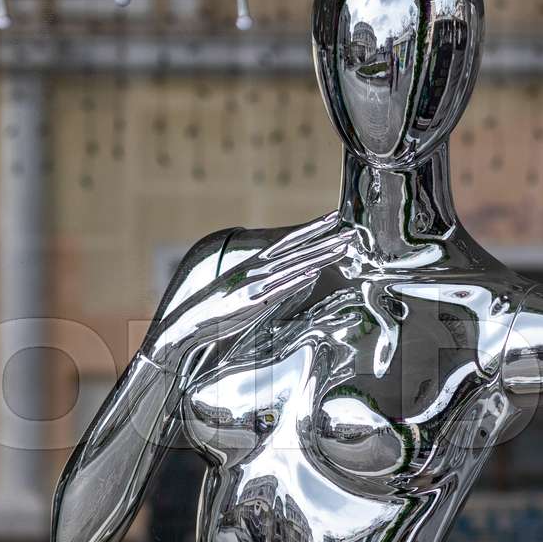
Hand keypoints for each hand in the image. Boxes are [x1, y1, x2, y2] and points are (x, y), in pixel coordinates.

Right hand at [148, 215, 350, 366]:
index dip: (312, 229)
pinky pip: (278, 290)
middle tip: (351, 231)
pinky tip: (312, 273)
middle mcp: (257, 270)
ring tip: (341, 248)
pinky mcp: (252, 303)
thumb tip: (290, 277)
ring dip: (318, 257)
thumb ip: (266, 280)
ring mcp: (256, 285)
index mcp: (255, 264)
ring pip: (293, 267)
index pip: (289, 242)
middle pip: (297, 251)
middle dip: (325, 240)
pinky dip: (296, 281)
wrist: (191, 322)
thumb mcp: (244, 288)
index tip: (333, 219)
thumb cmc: (219, 309)